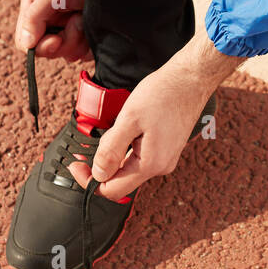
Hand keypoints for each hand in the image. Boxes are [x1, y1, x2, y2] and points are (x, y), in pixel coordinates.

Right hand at [14, 0, 89, 61]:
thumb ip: (35, 16)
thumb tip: (25, 44)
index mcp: (33, 8)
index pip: (25, 40)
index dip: (40, 46)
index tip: (56, 40)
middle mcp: (48, 20)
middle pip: (47, 50)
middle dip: (64, 41)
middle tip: (77, 22)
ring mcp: (67, 28)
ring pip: (67, 53)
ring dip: (79, 40)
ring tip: (85, 18)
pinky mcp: (84, 34)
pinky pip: (83, 53)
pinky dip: (90, 45)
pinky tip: (94, 27)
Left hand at [79, 34, 243, 198]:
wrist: (192, 78)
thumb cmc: (163, 94)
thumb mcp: (129, 119)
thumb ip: (111, 150)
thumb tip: (98, 174)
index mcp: (150, 164)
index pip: (112, 189)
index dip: (90, 180)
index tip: (75, 164)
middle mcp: (161, 166)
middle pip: (121, 180)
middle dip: (101, 167)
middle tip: (87, 146)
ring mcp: (166, 158)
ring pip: (131, 167)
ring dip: (115, 155)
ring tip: (113, 129)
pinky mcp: (168, 148)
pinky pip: (141, 157)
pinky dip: (128, 148)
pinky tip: (128, 128)